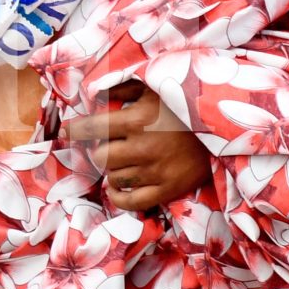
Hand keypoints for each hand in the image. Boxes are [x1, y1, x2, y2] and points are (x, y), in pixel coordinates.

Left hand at [61, 82, 213, 210]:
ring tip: (123, 160)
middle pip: (100, 157)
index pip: (92, 128)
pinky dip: (118, 196)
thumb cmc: (184, 104)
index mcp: (137, 120)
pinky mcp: (167, 189)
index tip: (64, 131)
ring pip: (114, 178)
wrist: (223, 126)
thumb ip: (123, 89)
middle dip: (101, 149)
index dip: (73, 130)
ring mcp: (155, 172)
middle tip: (109, 144)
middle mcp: (142, 148)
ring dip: (113, 169)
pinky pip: (130, 202)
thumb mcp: (154, 87)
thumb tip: (93, 95)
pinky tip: (117, 187)